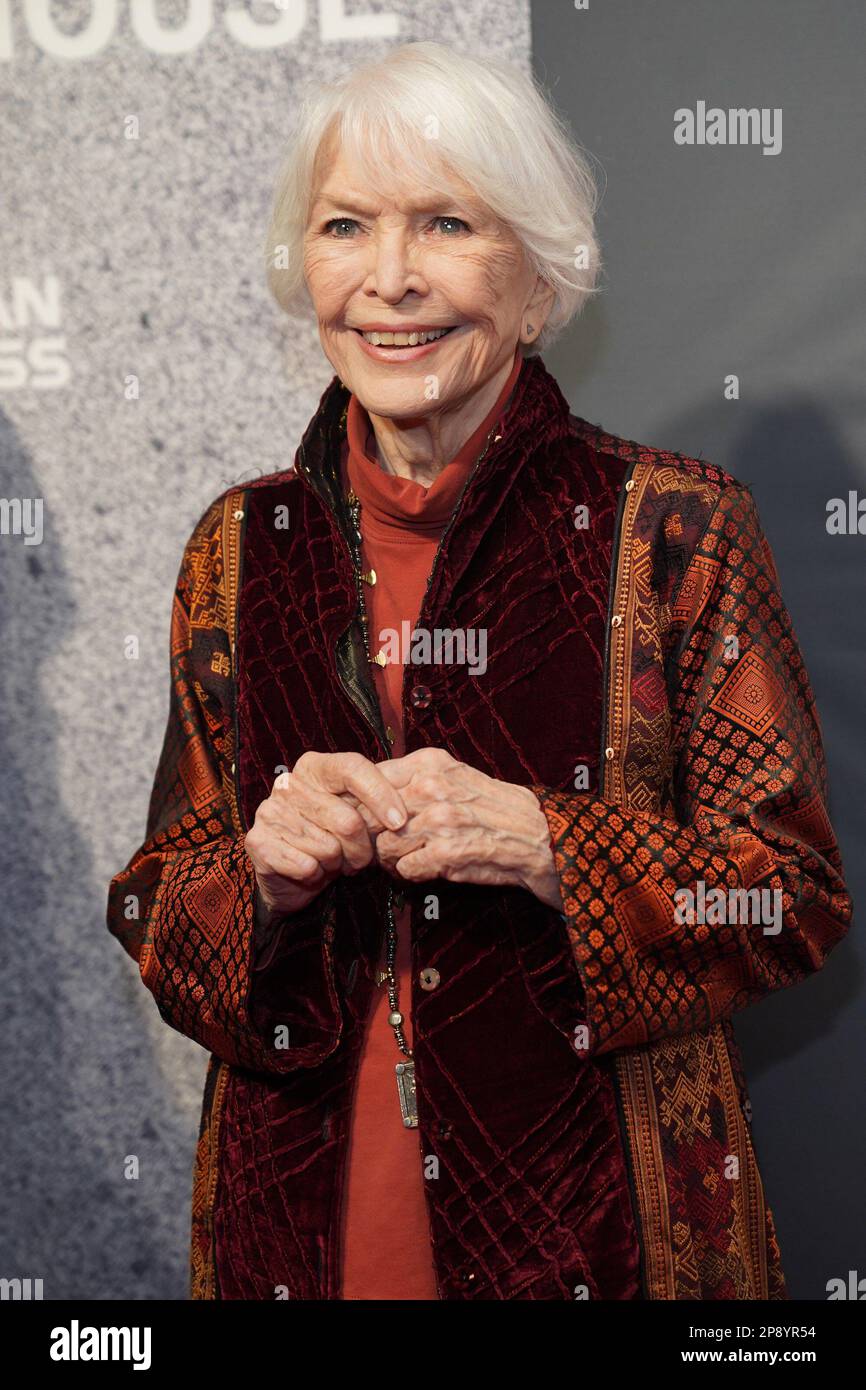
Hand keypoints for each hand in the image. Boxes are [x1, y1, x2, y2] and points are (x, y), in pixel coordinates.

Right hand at [244, 751, 407, 920]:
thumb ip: (376, 800)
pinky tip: (311, 870)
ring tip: (330, 861)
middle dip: (362, 849)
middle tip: (358, 857)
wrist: (290, 876)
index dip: (380, 795)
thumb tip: (408, 802)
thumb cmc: (332, 838)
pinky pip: (306, 865)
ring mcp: (269, 811)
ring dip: (338, 864)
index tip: (400, 822)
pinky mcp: (257, 842)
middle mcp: (289, 784)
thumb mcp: (355, 813)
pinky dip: (315, 875)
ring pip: (328, 847)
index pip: (352, 768)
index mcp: (315, 766)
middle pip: (347, 819)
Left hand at [370, 748, 562, 909]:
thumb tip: (368, 790)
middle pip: (370, 815)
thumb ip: (415, 778)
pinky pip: (404, 869)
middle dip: (373, 836)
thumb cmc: (495, 809)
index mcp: (430, 763)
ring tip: (408, 860)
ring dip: (391, 860)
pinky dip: (411, 875)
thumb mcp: (454, 777)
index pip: (369, 779)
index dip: (361, 804)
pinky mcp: (447, 852)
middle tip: (382, 847)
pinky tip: (426, 870)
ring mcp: (439, 820)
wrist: (541, 837)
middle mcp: (431, 786)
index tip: (364, 819)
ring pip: (384, 846)